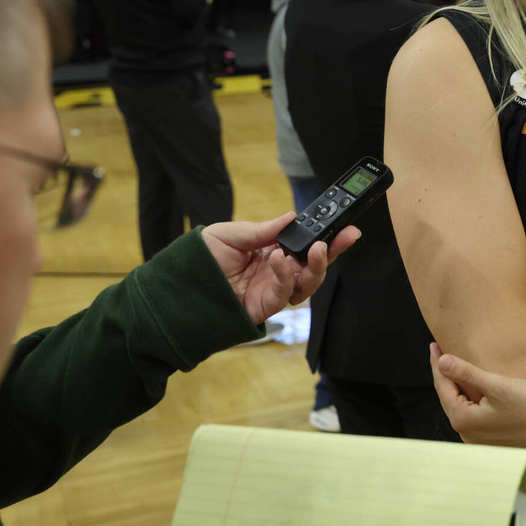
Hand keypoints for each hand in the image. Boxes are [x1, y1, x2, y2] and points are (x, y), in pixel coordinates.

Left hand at [201, 212, 359, 324]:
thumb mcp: (231, 234)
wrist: (177, 286)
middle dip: (335, 250)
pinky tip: (280, 259)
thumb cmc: (201, 259)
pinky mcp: (264, 307)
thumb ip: (262, 229)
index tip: (343, 224)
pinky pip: (283, 294)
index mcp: (273, 252)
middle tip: (347, 234)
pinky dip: (286, 275)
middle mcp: (278, 272)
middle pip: (315, 264)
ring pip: (308, 284)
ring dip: (318, 266)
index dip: (327, 235)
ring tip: (318, 248)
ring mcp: (272, 291)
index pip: (307, 244)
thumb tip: (292, 217)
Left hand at [430, 344, 525, 453]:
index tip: (435, 346)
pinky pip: (475, 416)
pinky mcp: (493, 441)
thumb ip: (467, 373)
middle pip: (450, 399)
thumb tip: (442, 362)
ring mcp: (480, 441)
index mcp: (464, 420)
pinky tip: (476, 389)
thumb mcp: (497, 385)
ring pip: (462, 408)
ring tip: (456, 368)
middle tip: (442, 353)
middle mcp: (468, 435)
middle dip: (446, 375)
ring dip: (459, 388)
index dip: (438, 364)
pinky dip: (471, 400)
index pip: (443, 387)